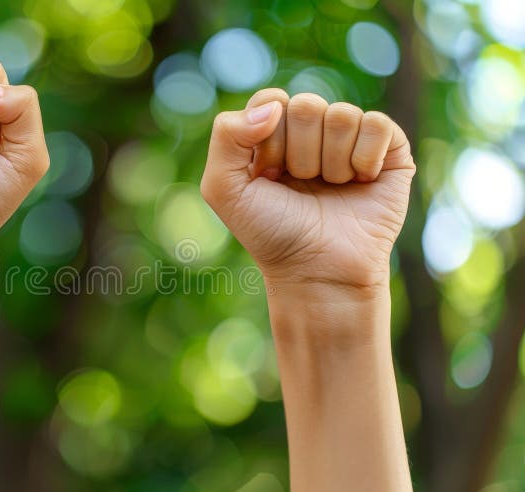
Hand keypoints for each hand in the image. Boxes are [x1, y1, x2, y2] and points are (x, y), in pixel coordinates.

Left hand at [201, 89, 414, 289]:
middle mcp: (312, 133)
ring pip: (342, 115)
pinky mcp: (388, 151)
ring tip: (329, 190)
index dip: (268, 138)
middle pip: (306, 105)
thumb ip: (226, 136)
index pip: (271, 99)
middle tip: (300, 185)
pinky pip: (377, 124)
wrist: (317, 271)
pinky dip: (365, 158)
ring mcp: (350, 140)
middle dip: (299, 153)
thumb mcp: (224, 188)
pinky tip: (360, 182)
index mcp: (273, 134)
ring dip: (330, 163)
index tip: (267, 174)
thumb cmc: (270, 232)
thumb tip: (276, 105)